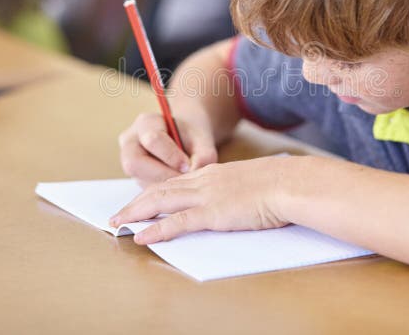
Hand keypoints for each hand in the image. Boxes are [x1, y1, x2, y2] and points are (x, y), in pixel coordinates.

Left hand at [109, 156, 291, 243]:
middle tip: (118, 213)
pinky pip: (177, 222)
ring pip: (161, 202)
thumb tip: (240, 198)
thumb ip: (240, 188)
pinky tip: (141, 236)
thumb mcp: (254, 182)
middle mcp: (204, 180)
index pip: (176, 182)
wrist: (290, 183)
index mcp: (214, 172)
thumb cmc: (281, 184)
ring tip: (118, 223)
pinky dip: (156, 230)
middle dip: (136, 202)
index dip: (155, 192)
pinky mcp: (212, 213)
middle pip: (161, 189)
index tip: (141, 201)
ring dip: (136, 213)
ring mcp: (206, 195)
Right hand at [118, 112, 217, 186]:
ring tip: (183, 184)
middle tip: (183, 179)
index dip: (170, 155)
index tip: (188, 165)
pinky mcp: (135, 178)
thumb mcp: (202, 140)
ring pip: (138, 180)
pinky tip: (177, 189)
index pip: (152, 140)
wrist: (186, 139)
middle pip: (134, 163)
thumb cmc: (192, 136)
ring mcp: (129, 161)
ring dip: (162, 186)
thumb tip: (195, 172)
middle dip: (161, 174)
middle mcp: (130, 142)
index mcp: (146, 123)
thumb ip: (203, 154)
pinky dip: (161, 193)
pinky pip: (143, 189)